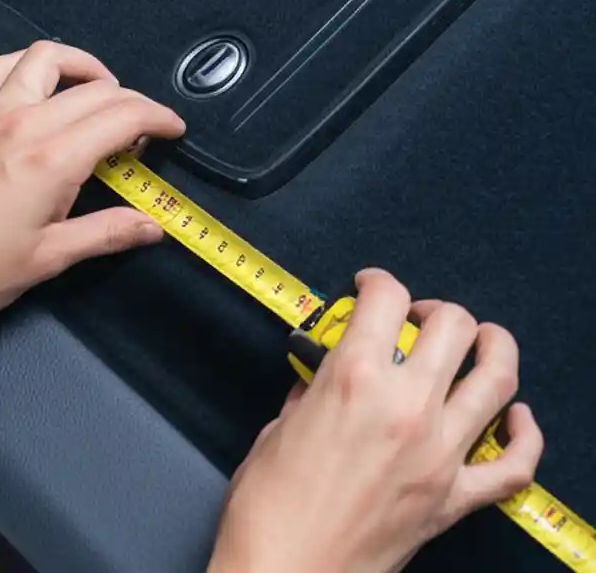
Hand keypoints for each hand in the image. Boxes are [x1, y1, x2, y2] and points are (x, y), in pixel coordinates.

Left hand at [0, 41, 183, 330]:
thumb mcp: (45, 260)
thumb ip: (105, 234)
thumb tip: (150, 226)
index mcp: (49, 160)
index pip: (121, 117)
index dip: (157, 119)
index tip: (172, 131)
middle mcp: (20, 124)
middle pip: (94, 88)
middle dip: (131, 101)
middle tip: (144, 130)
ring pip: (44, 58)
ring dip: (81, 67)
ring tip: (98, 92)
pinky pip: (0, 68)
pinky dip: (30, 67)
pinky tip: (39, 91)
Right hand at [208, 269, 543, 572]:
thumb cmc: (266, 508)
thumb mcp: (276, 429)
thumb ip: (311, 395)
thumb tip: (324, 378)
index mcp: (352, 380)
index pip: (385, 300)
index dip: (377, 283)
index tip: (370, 289)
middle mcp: (406, 407)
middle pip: (452, 326)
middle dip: (433, 312)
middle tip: (415, 321)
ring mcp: (440, 453)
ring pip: (498, 377)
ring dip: (492, 348)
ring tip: (479, 341)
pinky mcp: (455, 498)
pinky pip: (516, 462)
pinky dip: (525, 434)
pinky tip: (513, 416)